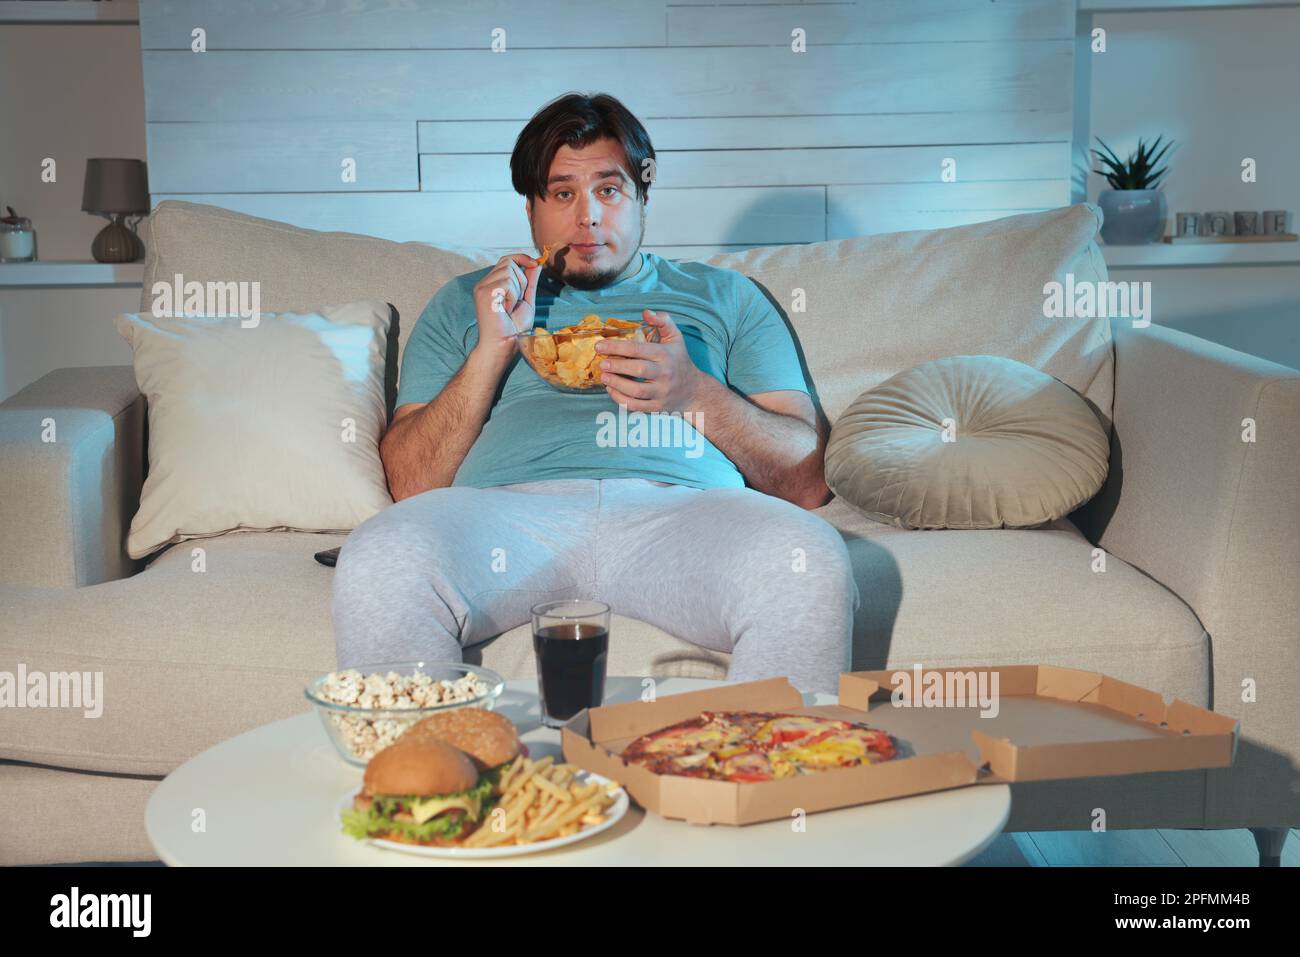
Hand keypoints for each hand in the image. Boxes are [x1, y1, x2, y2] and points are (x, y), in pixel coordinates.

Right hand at [471, 252, 541, 365]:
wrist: (503, 345)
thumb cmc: (513, 328)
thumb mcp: (526, 300)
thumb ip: (529, 281)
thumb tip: (537, 263)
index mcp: (492, 284)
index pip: (506, 259)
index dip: (521, 258)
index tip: (535, 263)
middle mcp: (484, 283)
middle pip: (509, 263)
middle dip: (521, 280)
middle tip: (516, 302)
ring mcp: (482, 287)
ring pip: (509, 271)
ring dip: (517, 290)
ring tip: (509, 307)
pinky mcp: (484, 292)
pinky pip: (506, 283)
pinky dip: (512, 297)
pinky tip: (506, 310)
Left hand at [595, 310, 710, 412]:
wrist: (694, 390)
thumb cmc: (679, 360)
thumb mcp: (676, 338)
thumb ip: (663, 321)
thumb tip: (646, 312)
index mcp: (665, 355)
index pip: (638, 349)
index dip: (617, 347)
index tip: (600, 346)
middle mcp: (665, 374)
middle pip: (638, 370)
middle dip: (616, 366)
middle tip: (601, 363)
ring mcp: (662, 392)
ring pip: (636, 391)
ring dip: (616, 384)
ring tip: (604, 376)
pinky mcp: (657, 407)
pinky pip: (636, 406)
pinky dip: (620, 399)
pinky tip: (612, 390)